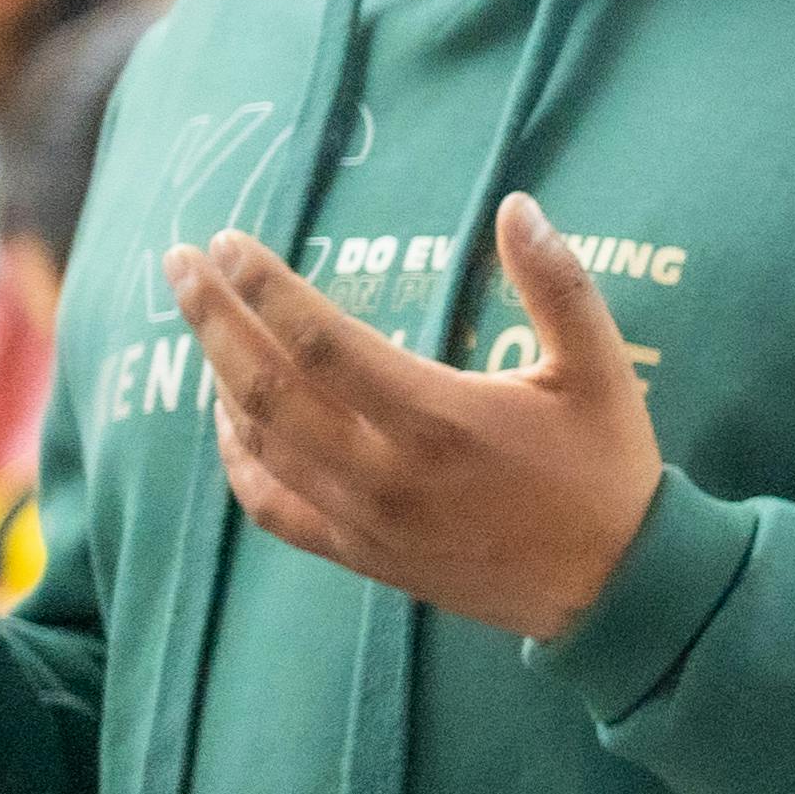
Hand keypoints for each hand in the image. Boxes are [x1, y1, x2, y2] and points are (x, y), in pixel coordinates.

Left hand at [176, 196, 663, 645]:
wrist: (613, 588)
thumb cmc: (607, 469)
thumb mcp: (600, 369)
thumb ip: (558, 284)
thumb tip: (516, 205)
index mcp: (440, 420)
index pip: (321, 341)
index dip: (265, 287)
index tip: (227, 243)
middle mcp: (387, 474)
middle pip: (265, 386)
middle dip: (212, 318)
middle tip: (181, 263)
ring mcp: (366, 520)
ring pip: (258, 441)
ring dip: (217, 374)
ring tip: (203, 321)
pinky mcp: (361, 554)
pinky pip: (270, 506)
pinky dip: (235, 457)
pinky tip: (228, 415)